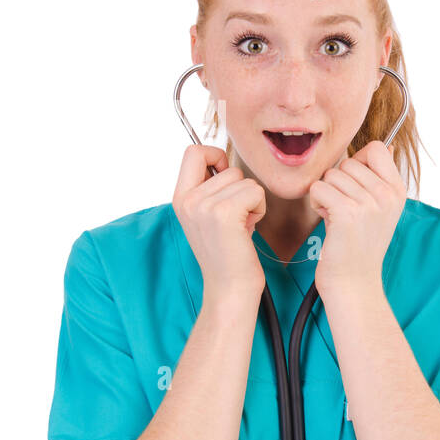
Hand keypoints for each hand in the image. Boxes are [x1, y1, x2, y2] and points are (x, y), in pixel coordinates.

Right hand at [172, 145, 266, 300]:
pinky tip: (249, 229)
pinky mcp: (224, 213)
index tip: (226, 179)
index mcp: (180, 197)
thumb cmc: (228, 252)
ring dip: (252, 201)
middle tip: (237, 216)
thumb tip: (224, 159)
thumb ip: (211, 188)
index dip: (216, 156)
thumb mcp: (210, 215)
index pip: (193, 151)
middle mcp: (187, 199)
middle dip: (241, 188)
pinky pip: (255, 192)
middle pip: (228, 166)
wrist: (229, 288)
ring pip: (245, 180)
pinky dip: (260, 209)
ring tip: (241, 226)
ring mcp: (203, 205)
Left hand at [308, 140, 405, 298]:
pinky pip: (319, 188)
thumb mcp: (381, 208)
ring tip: (336, 216)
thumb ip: (380, 178)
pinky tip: (327, 220)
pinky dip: (317, 203)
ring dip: (326, 194)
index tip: (355, 185)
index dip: (359, 162)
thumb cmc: (360, 243)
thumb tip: (386, 147)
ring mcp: (369, 203)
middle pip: (348, 162)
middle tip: (344, 207)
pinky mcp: (347, 213)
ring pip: (331, 175)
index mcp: (398, 190)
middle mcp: (387, 195)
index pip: (376, 149)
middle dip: (339, 182)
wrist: (354, 280)